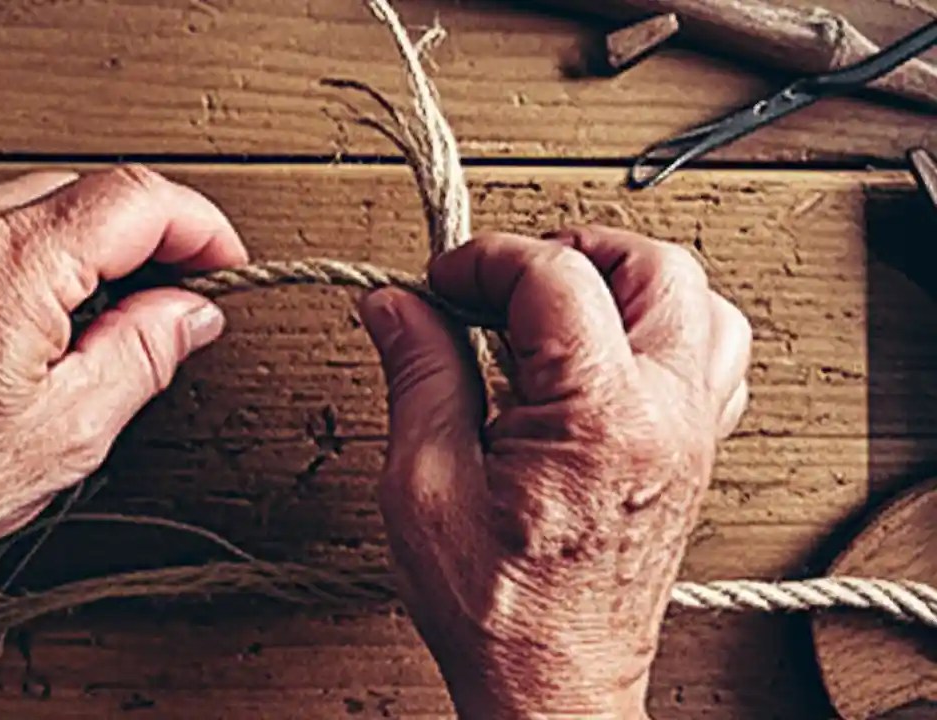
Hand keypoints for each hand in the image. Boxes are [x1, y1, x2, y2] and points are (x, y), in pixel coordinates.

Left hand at [0, 166, 246, 580]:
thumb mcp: (66, 433)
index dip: (200, 226)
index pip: (138, 198)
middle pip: (92, 188)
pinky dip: (42, 249)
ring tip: (113, 316)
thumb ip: (143, 354)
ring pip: (44, 198)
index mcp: (9, 265)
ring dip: (96, 242)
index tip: (224, 262)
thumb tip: (192, 314)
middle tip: (182, 294)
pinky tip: (48, 313)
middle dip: (153, 234)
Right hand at [359, 227, 750, 718]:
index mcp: (601, 419)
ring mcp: (692, 434)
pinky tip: (600, 355)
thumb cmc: (496, 612)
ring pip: (698, 302)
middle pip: (653, 266)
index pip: (555, 276)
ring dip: (622, 283)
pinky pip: (710, 357)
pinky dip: (658, 329)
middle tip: (499, 282)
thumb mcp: (424, 485)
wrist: (551, 685)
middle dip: (565, 252)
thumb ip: (419, 375)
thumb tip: (398, 307)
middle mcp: (666, 417)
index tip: (440, 283)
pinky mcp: (693, 453)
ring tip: (552, 310)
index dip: (485, 261)